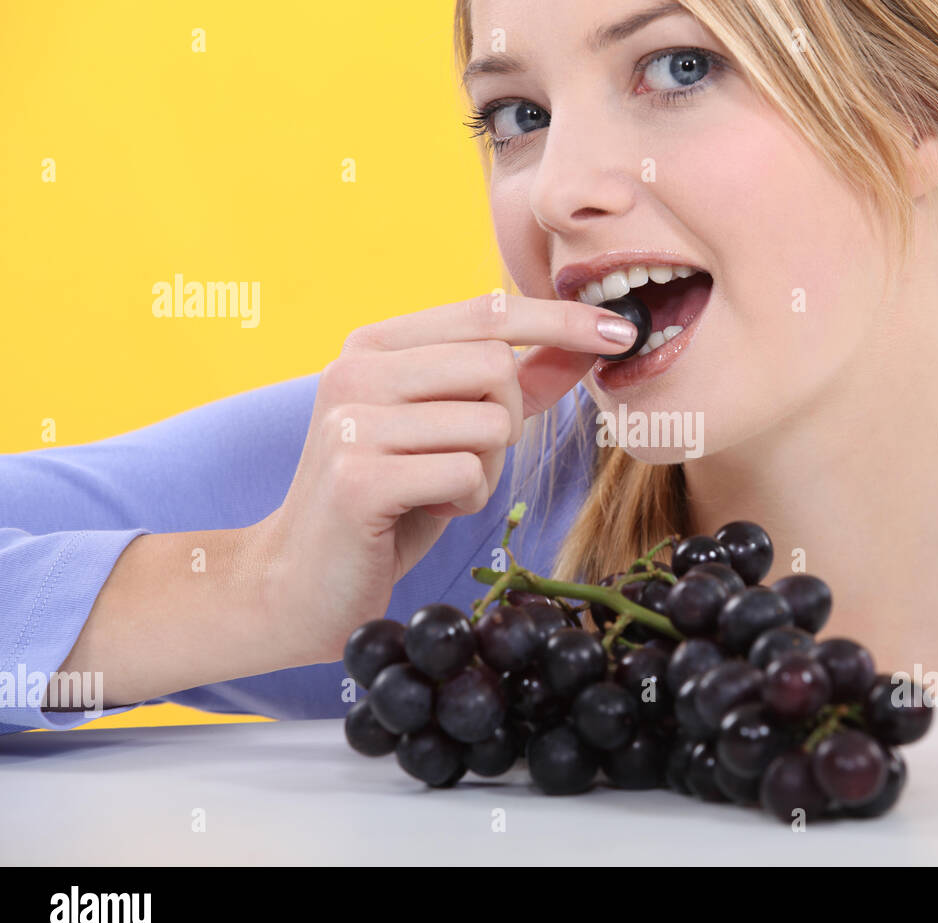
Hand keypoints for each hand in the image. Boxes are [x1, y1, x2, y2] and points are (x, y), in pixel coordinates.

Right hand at [245, 293, 636, 665]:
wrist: (300, 582)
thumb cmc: (387, 502)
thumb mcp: (450, 431)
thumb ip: (512, 384)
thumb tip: (586, 341)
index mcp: (374, 345)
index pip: (486, 311)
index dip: (560, 318)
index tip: (622, 331)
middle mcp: (355, 370)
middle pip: (496, 365)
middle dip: (507, 421)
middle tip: (464, 460)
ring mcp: (352, 421)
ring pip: (489, 423)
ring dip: (485, 470)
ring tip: (435, 490)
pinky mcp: (359, 478)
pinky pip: (468, 474)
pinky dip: (466, 502)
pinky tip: (423, 513)